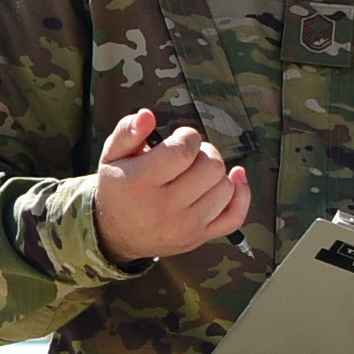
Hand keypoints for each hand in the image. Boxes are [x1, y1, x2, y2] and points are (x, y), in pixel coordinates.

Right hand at [92, 106, 250, 262]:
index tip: (178, 140)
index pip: (183, 151)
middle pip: (211, 167)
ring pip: (225, 188)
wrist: (115, 234)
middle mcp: (162, 208)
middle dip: (204, 153)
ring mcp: (184, 227)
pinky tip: (233, 180)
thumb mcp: (112, 156)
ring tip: (196, 174)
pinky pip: (235, 216)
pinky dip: (241, 194)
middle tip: (188, 156)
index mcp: (139, 183)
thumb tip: (147, 115)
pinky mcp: (199, 238)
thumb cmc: (118, 187)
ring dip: (215, 174)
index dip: (188, 137)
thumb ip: (128, 131)